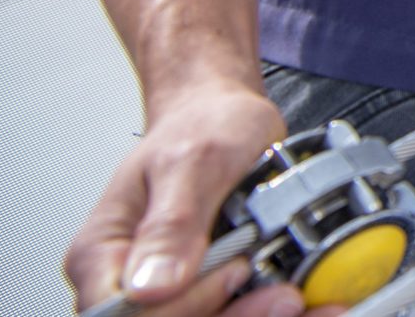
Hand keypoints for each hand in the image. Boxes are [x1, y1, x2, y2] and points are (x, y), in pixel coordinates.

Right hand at [66, 81, 296, 316]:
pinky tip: (310, 304)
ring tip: (299, 298)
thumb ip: (172, 223)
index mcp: (104, 253)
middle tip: (284, 295)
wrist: (233, 118)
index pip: (120, 311)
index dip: (177, 309)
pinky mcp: (213, 295)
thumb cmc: (202, 126)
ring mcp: (174, 293)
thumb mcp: (191, 161)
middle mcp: (132, 282)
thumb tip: (150, 286)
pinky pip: (235, 314)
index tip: (232, 272)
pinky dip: (270, 312)